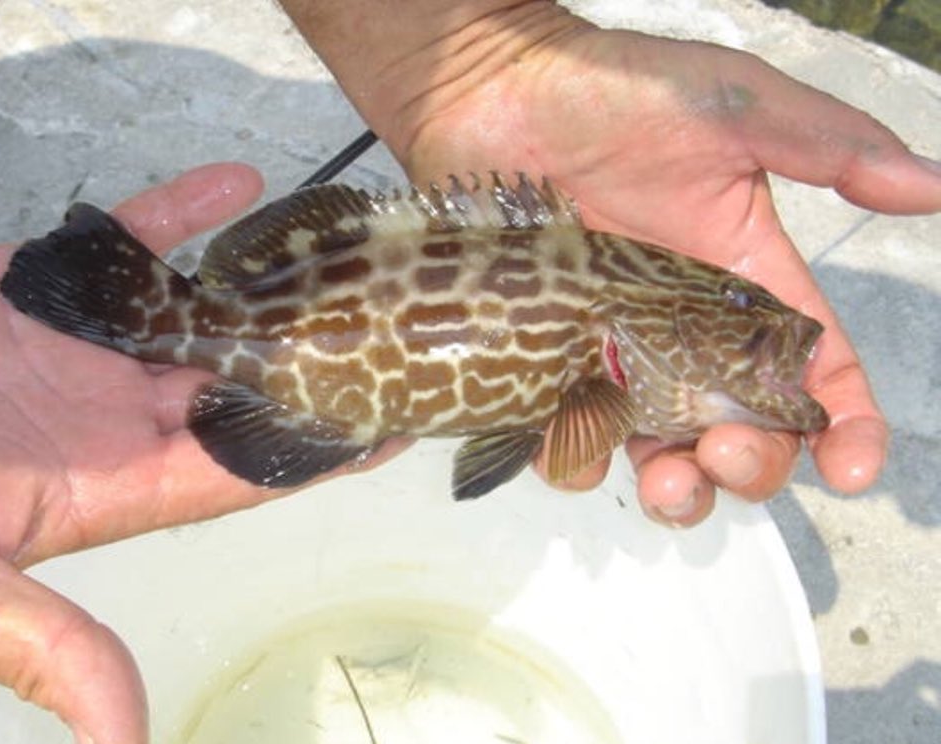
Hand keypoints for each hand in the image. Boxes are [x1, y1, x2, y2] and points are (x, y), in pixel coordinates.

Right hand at [0, 163, 378, 743]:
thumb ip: (45, 646)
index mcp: (110, 486)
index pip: (244, 469)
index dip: (320, 450)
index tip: (396, 421)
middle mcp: (109, 418)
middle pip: (237, 386)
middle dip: (307, 358)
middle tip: (389, 322)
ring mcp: (77, 350)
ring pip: (193, 310)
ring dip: (256, 285)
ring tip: (335, 253)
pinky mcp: (32, 287)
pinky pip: (121, 241)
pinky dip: (176, 211)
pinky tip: (239, 182)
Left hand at [372, 12, 940, 524]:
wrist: (495, 92)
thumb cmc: (616, 94)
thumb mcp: (734, 108)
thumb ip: (827, 148)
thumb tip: (933, 186)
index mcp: (743, 284)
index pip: (811, 369)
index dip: (842, 425)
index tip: (849, 467)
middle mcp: (684, 333)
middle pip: (741, 430)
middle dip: (750, 466)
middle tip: (722, 458)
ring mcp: (612, 352)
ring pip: (658, 451)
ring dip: (674, 488)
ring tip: (662, 482)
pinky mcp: (545, 359)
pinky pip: (564, 431)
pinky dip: (572, 457)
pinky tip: (569, 446)